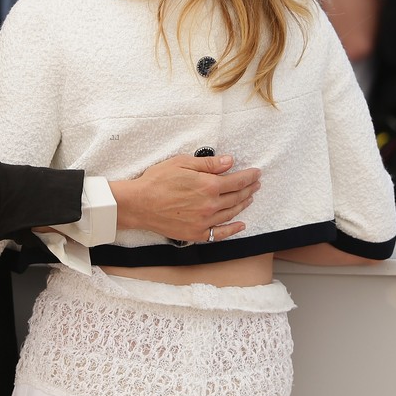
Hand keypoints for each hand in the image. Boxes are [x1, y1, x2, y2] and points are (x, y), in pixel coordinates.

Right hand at [116, 154, 261, 242]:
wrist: (139, 204)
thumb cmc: (157, 180)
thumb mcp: (182, 163)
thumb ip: (209, 164)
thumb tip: (229, 162)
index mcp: (209, 186)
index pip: (237, 181)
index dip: (250, 176)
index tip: (257, 173)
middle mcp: (210, 205)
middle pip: (237, 197)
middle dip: (249, 188)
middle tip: (256, 184)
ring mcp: (204, 222)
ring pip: (231, 213)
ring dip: (243, 205)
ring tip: (249, 198)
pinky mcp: (196, 233)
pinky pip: (220, 233)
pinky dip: (233, 229)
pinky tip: (241, 225)